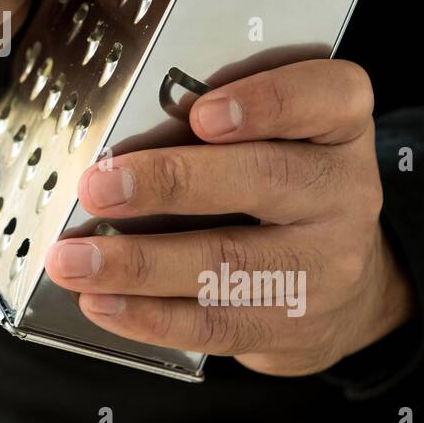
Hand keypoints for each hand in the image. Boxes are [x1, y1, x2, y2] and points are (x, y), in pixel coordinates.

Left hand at [43, 59, 414, 375]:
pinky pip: (215, 324)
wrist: (348, 294)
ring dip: (138, 264)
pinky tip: (101, 302)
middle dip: (170, 183)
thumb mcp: (280, 137)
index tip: (201, 113)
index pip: (328, 96)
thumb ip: (218, 126)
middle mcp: (344, 192)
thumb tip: (122, 146)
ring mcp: (325, 265)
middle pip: (264, 179)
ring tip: (74, 262)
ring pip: (229, 264)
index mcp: (339, 126)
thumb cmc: (285, 191)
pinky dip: (148, 315)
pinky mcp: (293, 326)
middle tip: (98, 188)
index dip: (267, 101)